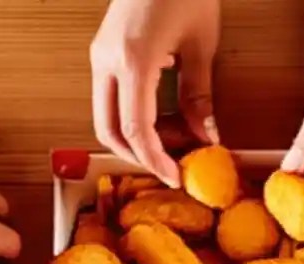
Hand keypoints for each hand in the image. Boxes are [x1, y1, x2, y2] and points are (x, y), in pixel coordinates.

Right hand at [90, 0, 220, 185]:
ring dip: (132, 137)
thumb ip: (199, 96)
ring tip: (169, 144)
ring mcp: (99, 54)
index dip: (155, 161)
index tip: (175, 178)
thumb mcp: (201, 45)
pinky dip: (129, 115)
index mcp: (133, 62)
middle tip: (169, 167)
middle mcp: (106, 61)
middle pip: (108, 129)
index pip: (136, 130)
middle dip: (137, 156)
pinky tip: (159, 118)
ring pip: (104, 115)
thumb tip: (204, 137)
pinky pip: (108, 96)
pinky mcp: (102, 49)